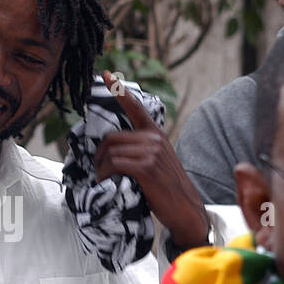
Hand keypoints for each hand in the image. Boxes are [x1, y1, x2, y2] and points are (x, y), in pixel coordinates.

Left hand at [93, 69, 210, 248]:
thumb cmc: (166, 188)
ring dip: (100, 169)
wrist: (185, 209)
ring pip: (110, 152)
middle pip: (111, 138)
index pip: (135, 106)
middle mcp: (154, 138)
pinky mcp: (146, 167)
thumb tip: (112, 149)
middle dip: (98, 155)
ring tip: (103, 180)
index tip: (105, 74)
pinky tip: (107, 183)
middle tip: (98, 171)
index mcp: (155, 134)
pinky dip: (105, 175)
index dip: (118, 90)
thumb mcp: (157, 161)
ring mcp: (151, 152)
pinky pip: (114, 164)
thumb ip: (141, 149)